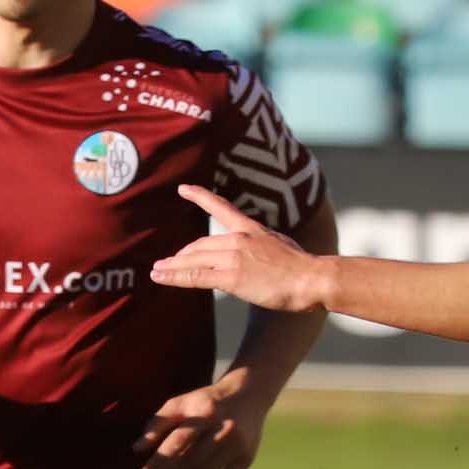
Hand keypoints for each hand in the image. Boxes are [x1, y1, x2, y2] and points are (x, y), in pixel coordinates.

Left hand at [134, 369, 264, 468]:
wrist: (248, 395)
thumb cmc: (205, 402)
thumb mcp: (180, 403)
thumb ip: (157, 423)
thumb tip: (136, 449)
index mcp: (205, 412)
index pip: (178, 442)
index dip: (160, 461)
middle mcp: (224, 429)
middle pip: (190, 462)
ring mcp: (238, 446)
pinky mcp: (246, 459)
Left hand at [150, 185, 326, 310]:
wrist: (311, 279)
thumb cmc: (303, 269)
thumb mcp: (281, 247)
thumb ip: (263, 248)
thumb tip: (256, 257)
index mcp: (251, 229)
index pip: (221, 207)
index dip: (199, 196)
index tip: (183, 188)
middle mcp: (238, 239)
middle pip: (200, 245)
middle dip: (182, 254)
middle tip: (167, 262)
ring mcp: (233, 257)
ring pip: (193, 260)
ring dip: (172, 266)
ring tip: (157, 271)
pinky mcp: (231, 277)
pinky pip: (195, 276)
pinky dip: (174, 277)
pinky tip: (160, 277)